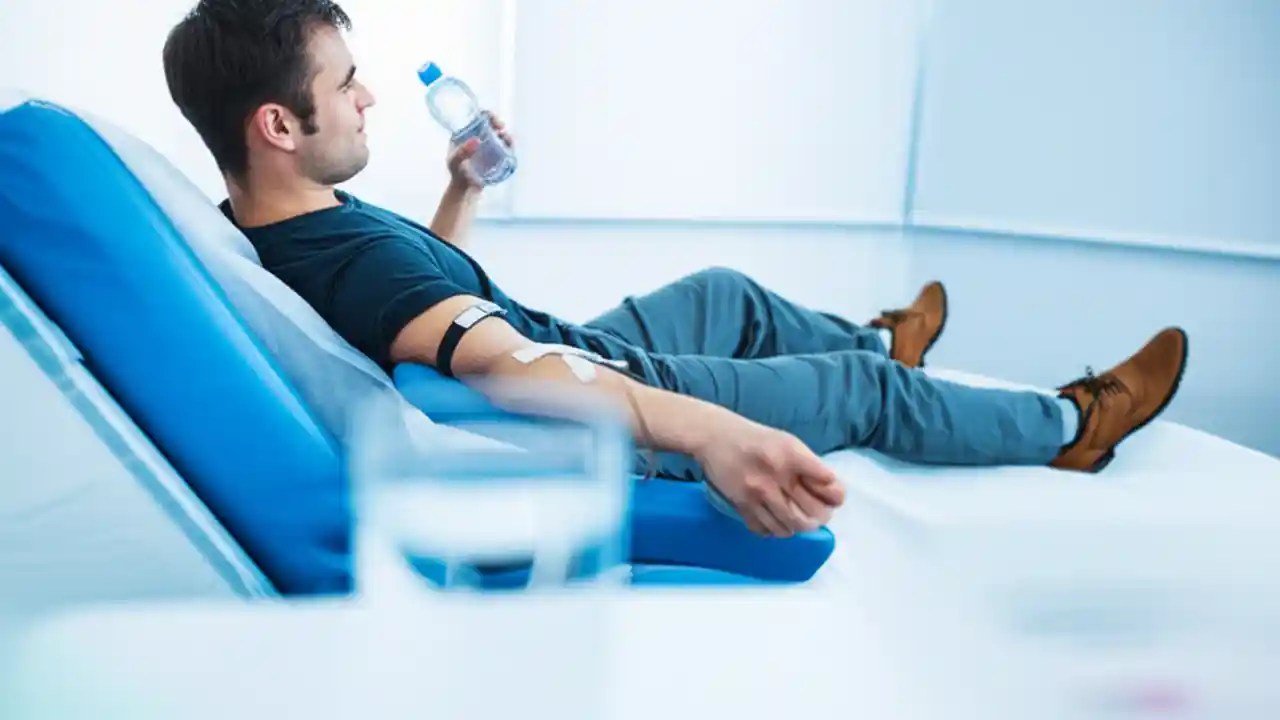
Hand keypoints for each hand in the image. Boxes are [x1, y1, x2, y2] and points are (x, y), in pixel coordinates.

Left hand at [446, 111, 513, 190]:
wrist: (465, 191)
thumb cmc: (457, 175)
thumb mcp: (455, 163)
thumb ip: (462, 152)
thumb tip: (477, 140)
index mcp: (465, 134)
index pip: (477, 118)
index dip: (487, 115)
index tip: (493, 121)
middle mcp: (477, 137)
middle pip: (491, 124)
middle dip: (499, 124)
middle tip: (502, 130)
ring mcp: (487, 147)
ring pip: (500, 136)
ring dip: (506, 136)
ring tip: (507, 141)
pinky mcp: (495, 157)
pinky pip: (505, 148)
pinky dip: (509, 147)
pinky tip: (510, 149)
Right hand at [696, 421, 844, 537]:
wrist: (715, 436)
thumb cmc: (756, 439)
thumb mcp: (787, 442)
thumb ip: (808, 465)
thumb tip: (830, 491)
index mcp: (791, 455)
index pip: (827, 483)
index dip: (836, 495)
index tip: (834, 498)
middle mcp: (776, 475)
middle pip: (811, 513)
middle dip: (820, 518)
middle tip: (818, 515)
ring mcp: (757, 493)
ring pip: (789, 526)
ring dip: (797, 527)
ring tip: (797, 519)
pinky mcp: (741, 504)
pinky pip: (765, 529)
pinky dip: (774, 530)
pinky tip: (775, 520)